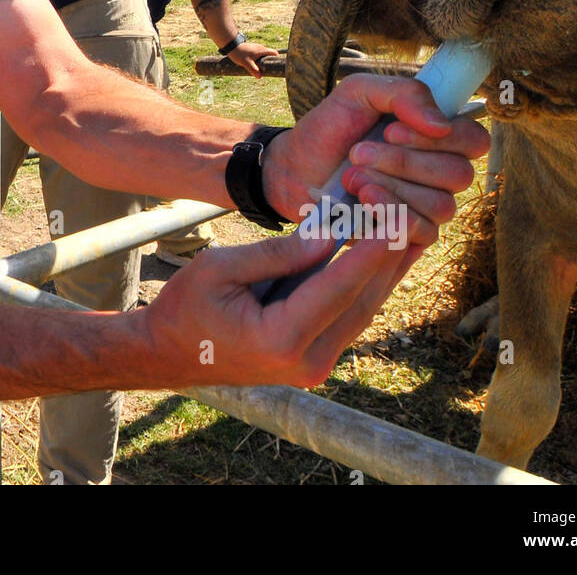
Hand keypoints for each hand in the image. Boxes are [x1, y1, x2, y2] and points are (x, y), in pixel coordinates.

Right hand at [142, 223, 422, 387]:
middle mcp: (306, 361)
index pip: (336, 289)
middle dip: (387, 256)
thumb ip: (276, 255)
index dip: (369, 252)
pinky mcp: (314, 358)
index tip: (395, 218)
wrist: (168, 354)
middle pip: (361, 302)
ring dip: (384, 270)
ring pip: (362, 310)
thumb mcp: (220, 268)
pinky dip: (365, 284)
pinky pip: (349, 316)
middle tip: (409, 212)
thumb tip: (328, 234)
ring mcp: (313, 365)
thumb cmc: (186, 307)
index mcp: (279, 339)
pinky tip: (382, 255)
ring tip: (409, 228)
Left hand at [225, 40, 278, 77]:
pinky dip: (258, 60)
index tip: (276, 66)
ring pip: (263, 55)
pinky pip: (258, 55)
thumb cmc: (239, 54)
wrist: (231, 46)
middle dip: (269, 62)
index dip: (277, 59)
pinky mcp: (252, 49)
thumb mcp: (246, 63)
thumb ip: (253, 70)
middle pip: (269, 55)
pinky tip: (253, 65)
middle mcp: (261, 48)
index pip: (274, 53)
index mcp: (262, 50)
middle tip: (267, 70)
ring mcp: (256, 48)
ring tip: (260, 69)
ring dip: (263, 62)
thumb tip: (260, 77)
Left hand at [263, 74, 487, 245]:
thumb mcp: (358, 94)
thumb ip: (404, 93)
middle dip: (404, 162)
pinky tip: (361, 201)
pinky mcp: (407, 235)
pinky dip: (390, 213)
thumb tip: (442, 123)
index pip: (476, 140)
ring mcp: (426, 206)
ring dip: (391, 187)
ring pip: (441, 205)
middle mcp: (440, 172)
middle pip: (459, 174)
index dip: (445, 137)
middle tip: (358, 152)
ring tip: (351, 176)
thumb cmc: (329, 128)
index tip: (392, 129)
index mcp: (435, 135)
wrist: (292, 168)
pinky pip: (423, 232)